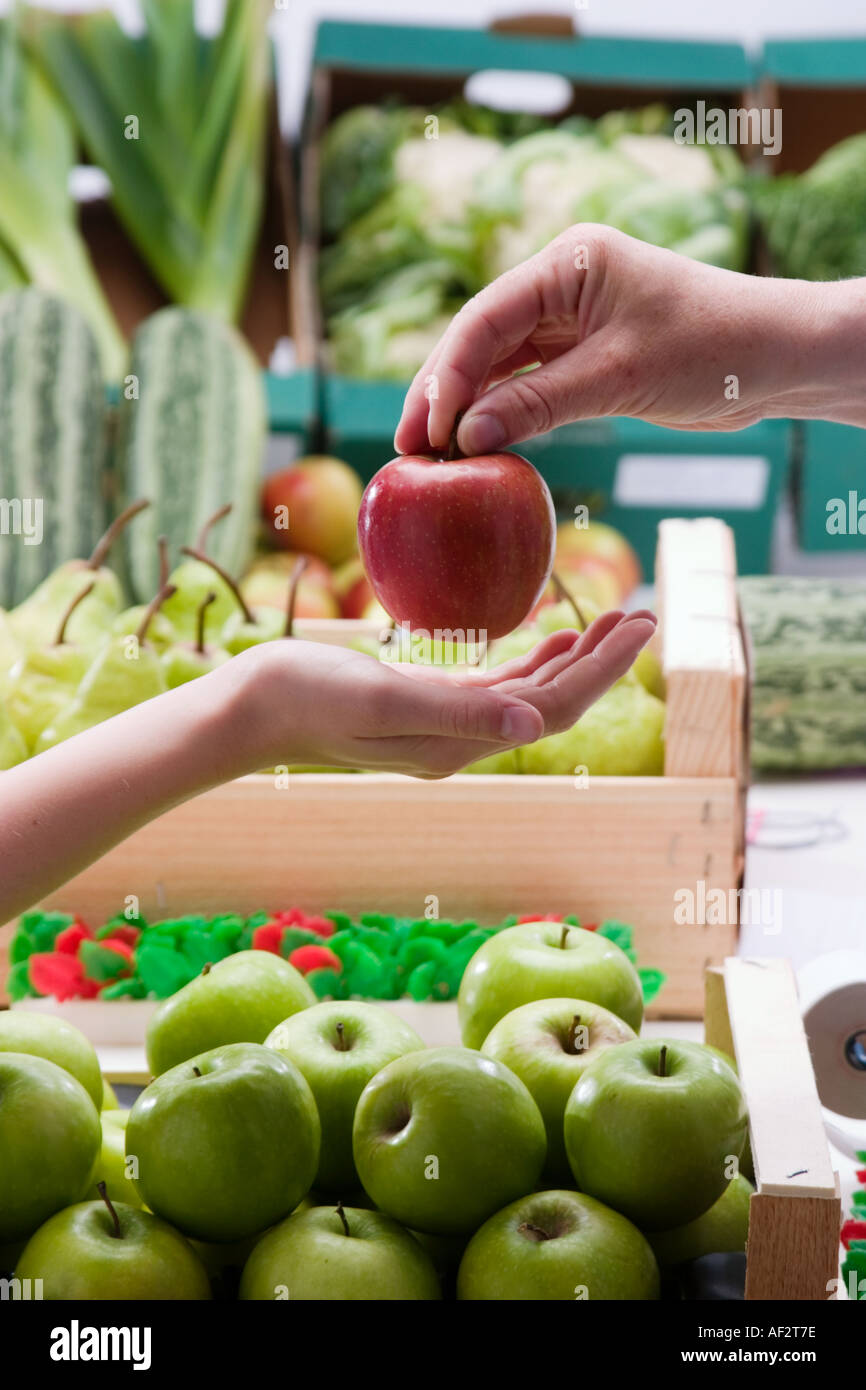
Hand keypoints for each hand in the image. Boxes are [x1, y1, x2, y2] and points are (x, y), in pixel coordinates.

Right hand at [235, 609, 656, 778]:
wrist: (252, 708)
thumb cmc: (307, 696)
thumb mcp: (382, 699)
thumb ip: (456, 712)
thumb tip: (532, 725)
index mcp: (458, 743)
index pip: (550, 709)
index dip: (601, 670)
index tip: (641, 627)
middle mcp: (460, 740)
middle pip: (552, 703)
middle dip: (603, 662)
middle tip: (647, 616)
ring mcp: (444, 724)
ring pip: (529, 693)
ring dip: (574, 658)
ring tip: (616, 620)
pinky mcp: (425, 703)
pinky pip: (496, 685)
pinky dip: (532, 661)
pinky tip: (552, 638)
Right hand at [395, 223, 865, 453]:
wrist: (772, 358)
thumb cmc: (709, 349)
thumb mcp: (619, 378)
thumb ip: (540, 404)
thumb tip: (468, 436)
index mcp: (568, 264)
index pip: (486, 317)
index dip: (449, 375)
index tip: (428, 429)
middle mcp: (561, 284)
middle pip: (480, 339)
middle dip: (442, 392)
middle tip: (408, 448)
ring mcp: (569, 319)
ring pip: (498, 363)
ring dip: (466, 407)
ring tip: (429, 455)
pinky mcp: (582, 353)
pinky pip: (527, 382)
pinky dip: (502, 413)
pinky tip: (475, 444)